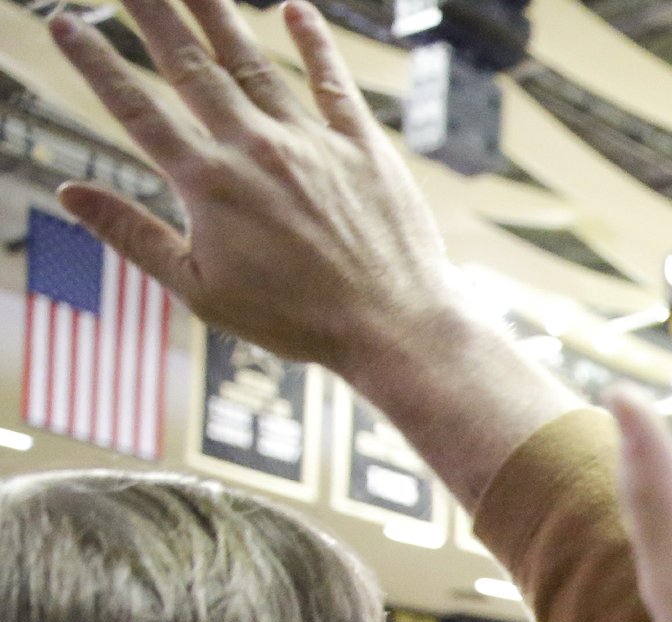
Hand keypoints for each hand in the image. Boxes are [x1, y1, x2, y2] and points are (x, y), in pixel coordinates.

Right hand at [47, 0, 471, 377]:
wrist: (395, 328)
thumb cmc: (300, 321)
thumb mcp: (201, 291)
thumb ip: (133, 235)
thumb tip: (71, 194)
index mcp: (209, 184)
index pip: (136, 109)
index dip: (96, 63)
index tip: (64, 22)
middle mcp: (256, 149)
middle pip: (189, 66)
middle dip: (151, 14)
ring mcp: (311, 143)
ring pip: (252, 62)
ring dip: (216, 13)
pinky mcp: (363, 147)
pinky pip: (333, 83)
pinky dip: (315, 43)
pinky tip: (297, 9)